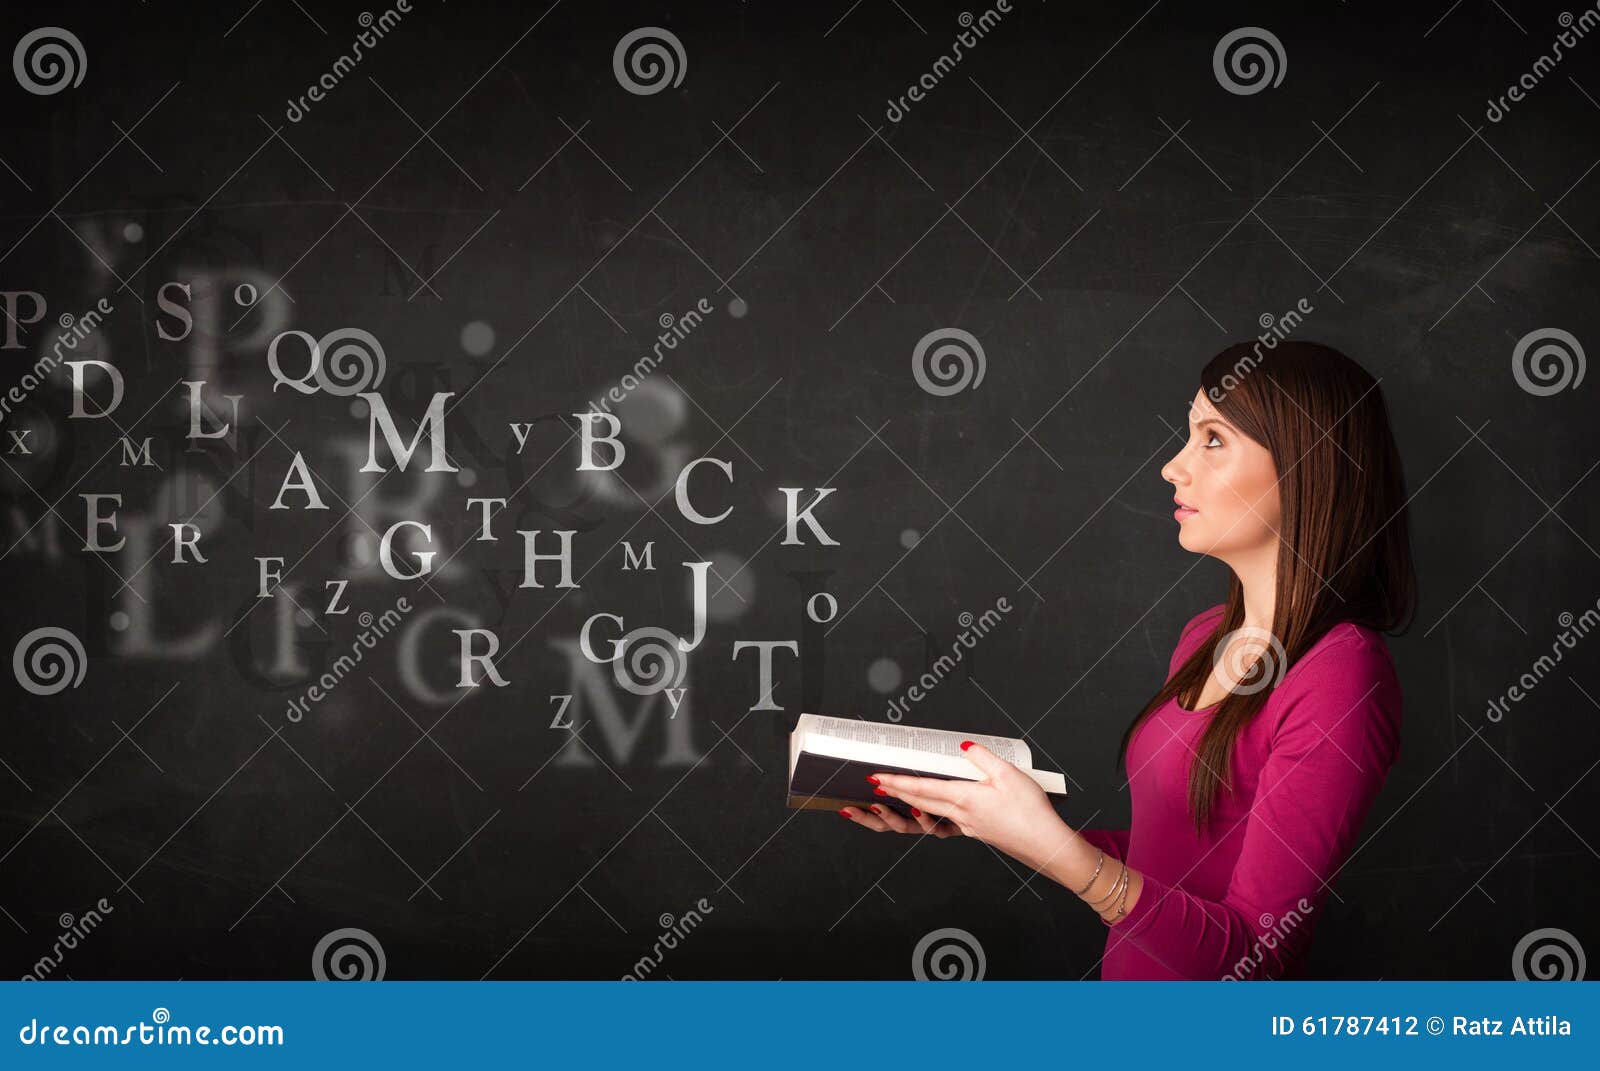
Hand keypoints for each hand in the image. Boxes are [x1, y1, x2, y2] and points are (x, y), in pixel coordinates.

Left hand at [855, 742, 1077, 873]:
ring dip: (912, 804)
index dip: (897, 783)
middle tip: (876, 786)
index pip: (922, 789)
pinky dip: (934, 813)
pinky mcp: (978, 831)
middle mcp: (961, 815)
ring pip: (932, 813)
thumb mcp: (1009, 775)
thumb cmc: (1031, 813)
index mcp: (964, 799)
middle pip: (920, 803)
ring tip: (897, 796)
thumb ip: (983, 758)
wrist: (1045, 845)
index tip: (877, 778)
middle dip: (896, 794)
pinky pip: (948, 820)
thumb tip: (965, 746)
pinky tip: (936, 807)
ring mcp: (968, 826)